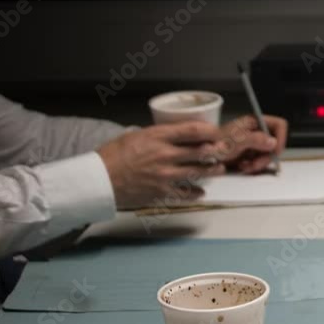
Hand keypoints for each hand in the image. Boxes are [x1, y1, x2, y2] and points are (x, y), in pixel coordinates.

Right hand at [97, 121, 226, 208]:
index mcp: (157, 137)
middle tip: (224, 151)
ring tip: (218, 169)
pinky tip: (201, 192)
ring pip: (198, 172)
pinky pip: (186, 193)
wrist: (99, 181)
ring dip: (212, 171)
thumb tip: (173, 135)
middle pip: (201, 151)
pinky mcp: (162, 192)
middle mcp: (165, 155)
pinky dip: (196, 193)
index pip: (192, 130)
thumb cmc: (111, 156)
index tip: (216, 132)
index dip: (210, 131)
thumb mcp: (134, 136)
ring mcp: (165, 175)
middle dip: (217, 151)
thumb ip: (157, 135)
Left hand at [216, 115, 288, 173]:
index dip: (281, 138)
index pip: (280, 125)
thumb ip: (256, 139)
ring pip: (268, 155)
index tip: (274, 151)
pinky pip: (260, 162)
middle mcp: (257, 131)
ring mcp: (254, 143)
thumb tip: (273, 142)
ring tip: (245, 165)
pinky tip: (243, 166)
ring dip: (258, 164)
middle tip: (254, 164)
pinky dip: (253, 167)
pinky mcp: (251, 153)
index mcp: (255, 122)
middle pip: (275, 144)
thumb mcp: (236, 140)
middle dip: (266, 157)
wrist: (203, 154)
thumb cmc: (215, 143)